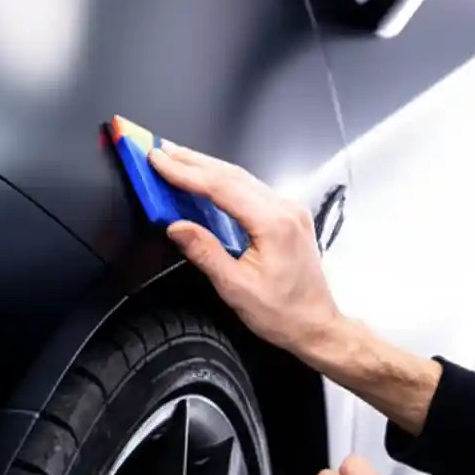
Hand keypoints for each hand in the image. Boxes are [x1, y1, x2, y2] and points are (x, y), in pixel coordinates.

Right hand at [147, 141, 351, 359]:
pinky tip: (205, 178)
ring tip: (176, 158)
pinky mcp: (287, 214)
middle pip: (231, 174)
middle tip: (160, 150)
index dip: (185, 172)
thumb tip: (175, 226)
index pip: (221, 187)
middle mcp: (284, 208)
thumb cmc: (281, 313)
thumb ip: (205, 252)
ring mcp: (288, 208)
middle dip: (192, 160)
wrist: (316, 325)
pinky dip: (223, 180)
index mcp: (273, 223)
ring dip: (206, 167)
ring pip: (241, 177)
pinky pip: (251, 188)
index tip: (157, 159)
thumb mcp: (236, 288)